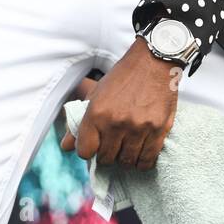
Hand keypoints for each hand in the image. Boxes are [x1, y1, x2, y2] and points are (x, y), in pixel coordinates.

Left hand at [60, 39, 179, 171]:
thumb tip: (65, 147)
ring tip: (127, 147)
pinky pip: (147, 159)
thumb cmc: (122, 77)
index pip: (85, 151)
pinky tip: (140, 153)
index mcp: (97, 113)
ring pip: (126, 161)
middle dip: (107, 154)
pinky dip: (142, 161)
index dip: (88, 150)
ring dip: (124, 158)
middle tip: (112, 145)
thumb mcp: (96, 95)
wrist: (152, 61)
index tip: (94, 145)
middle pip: (106, 158)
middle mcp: (116, 122)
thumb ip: (79, 123)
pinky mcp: (158, 129)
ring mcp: (138, 127)